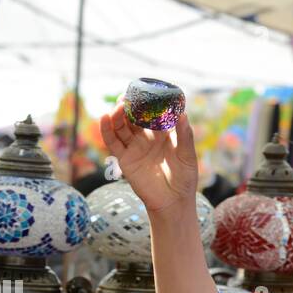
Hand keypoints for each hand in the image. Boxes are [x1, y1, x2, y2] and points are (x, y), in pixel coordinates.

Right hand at [99, 103, 199, 217]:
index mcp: (162, 133)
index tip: (146, 90)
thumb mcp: (187, 156)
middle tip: (128, 95)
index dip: (148, 101)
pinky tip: (105, 118)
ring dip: (118, 115)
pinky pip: (113, 142)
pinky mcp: (125, 159)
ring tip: (118, 106)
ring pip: (122, 126)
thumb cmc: (184, 179)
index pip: (152, 112)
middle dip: (130, 105)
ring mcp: (134, 147)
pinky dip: (107, 130)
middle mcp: (146, 137)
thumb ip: (185, 136)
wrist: (173, 202)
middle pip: (134, 117)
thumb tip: (183, 114)